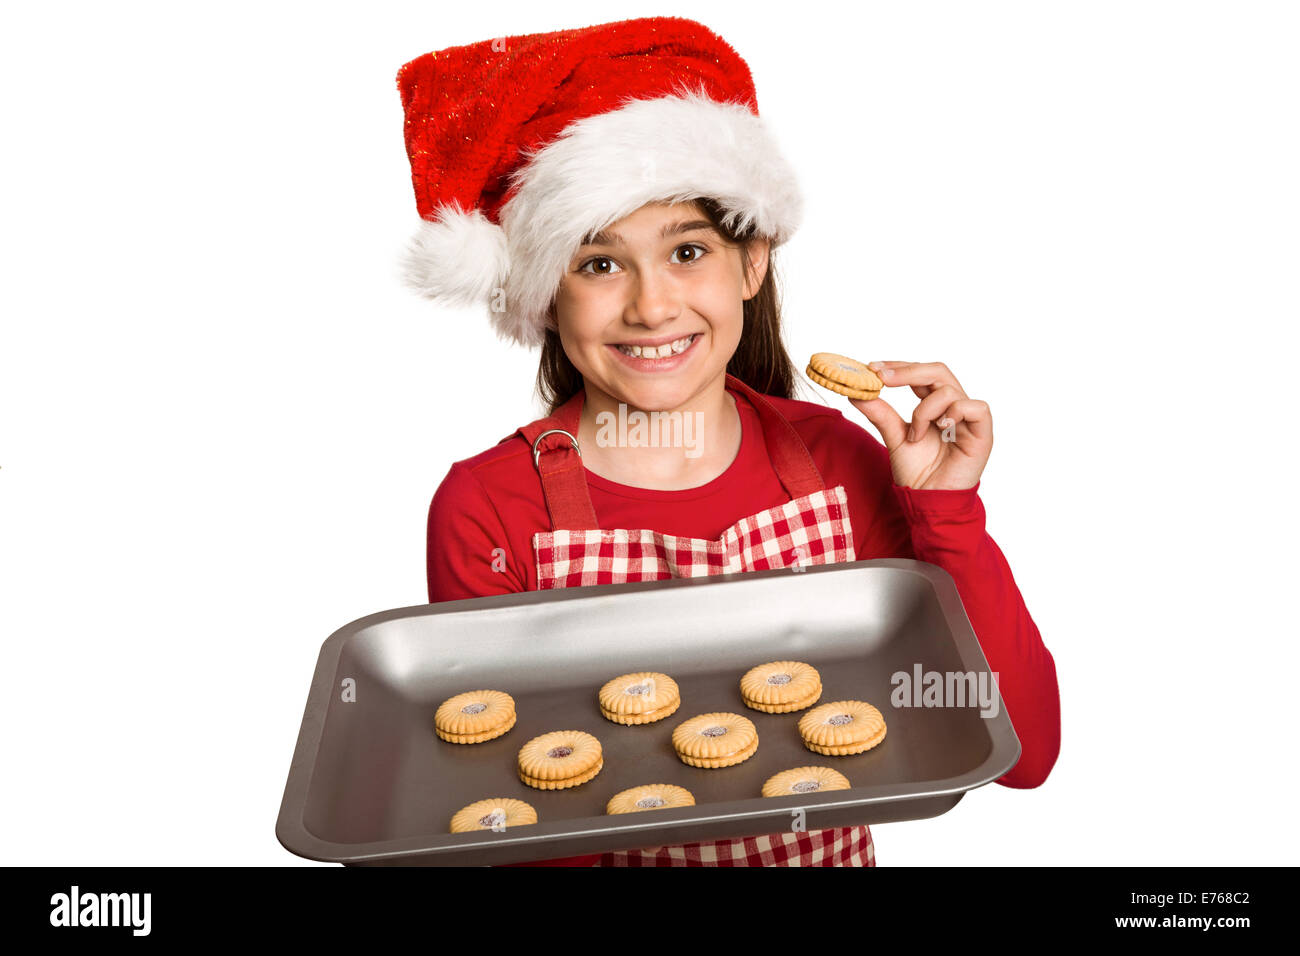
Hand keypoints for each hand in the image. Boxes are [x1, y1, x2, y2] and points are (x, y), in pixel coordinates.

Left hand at [847, 361, 991, 490]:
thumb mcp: (893, 438)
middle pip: (937, 371)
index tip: (873, 368)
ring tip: (915, 435)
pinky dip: (954, 413)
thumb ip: (880, 414)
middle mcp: (952, 407)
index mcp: (933, 405)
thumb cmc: (917, 472)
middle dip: (907, 372)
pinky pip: (975, 407)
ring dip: (924, 410)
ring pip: (949, 390)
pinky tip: (940, 428)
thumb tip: (856, 393)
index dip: (899, 367)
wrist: (929, 501)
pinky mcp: (982, 433)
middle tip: (882, 377)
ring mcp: (968, 419)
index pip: (920, 373)